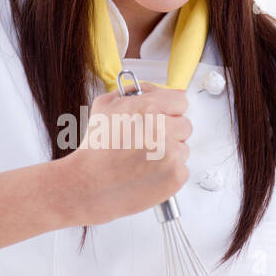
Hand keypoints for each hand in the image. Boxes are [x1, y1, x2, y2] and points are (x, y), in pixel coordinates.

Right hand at [67, 79, 191, 224]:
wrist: (90, 184)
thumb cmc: (96, 148)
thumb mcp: (105, 105)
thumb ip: (134, 92)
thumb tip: (154, 90)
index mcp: (149, 108)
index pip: (180, 101)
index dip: (168, 110)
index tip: (160, 118)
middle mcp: (163, 130)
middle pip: (185, 125)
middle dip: (170, 132)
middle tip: (149, 141)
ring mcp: (172, 155)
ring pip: (183, 148)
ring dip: (170, 153)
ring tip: (144, 159)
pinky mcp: (175, 176)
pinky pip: (182, 169)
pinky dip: (169, 172)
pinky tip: (148, 173)